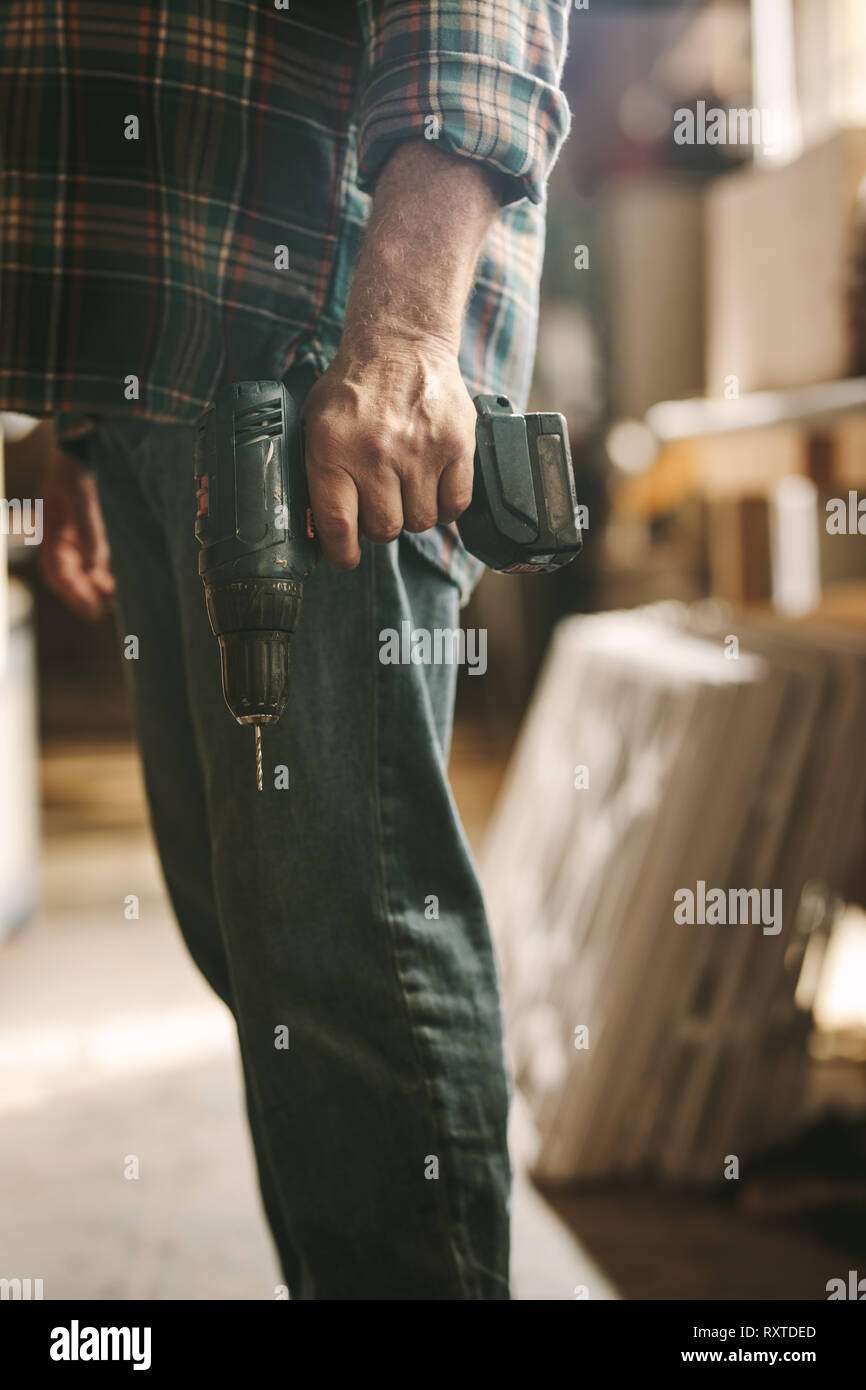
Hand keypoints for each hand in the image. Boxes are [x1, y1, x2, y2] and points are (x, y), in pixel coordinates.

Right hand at [39, 449, 114, 619]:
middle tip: (106, 613)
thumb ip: (89, 530)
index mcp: (52, 533)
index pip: (58, 574)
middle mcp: (61, 538)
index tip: (93, 612)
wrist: (83, 445)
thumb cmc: (77, 469)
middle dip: (85, 597)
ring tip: (117, 604)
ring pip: (83, 572)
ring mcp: (74, 536)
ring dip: (96, 589)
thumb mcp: (82, 497)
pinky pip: (95, 561)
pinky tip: (120, 584)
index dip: (73, 595)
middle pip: (70, 578)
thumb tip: (95, 566)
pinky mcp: (89, 531)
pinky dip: (104, 575)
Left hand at [302, 336, 475, 570]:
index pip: (338, 525)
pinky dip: (445, 506)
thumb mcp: (315, 424)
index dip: (343, 553)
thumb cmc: (354, 389)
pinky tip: (433, 488)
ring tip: (406, 490)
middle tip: (379, 507)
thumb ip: (316, 473)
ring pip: (420, 522)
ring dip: (412, 514)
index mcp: (333, 449)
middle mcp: (376, 453)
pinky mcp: (456, 446)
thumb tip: (318, 529)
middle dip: (380, 526)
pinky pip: (455, 505)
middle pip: (384, 529)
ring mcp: (420, 451)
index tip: (346, 558)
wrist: (401, 343)